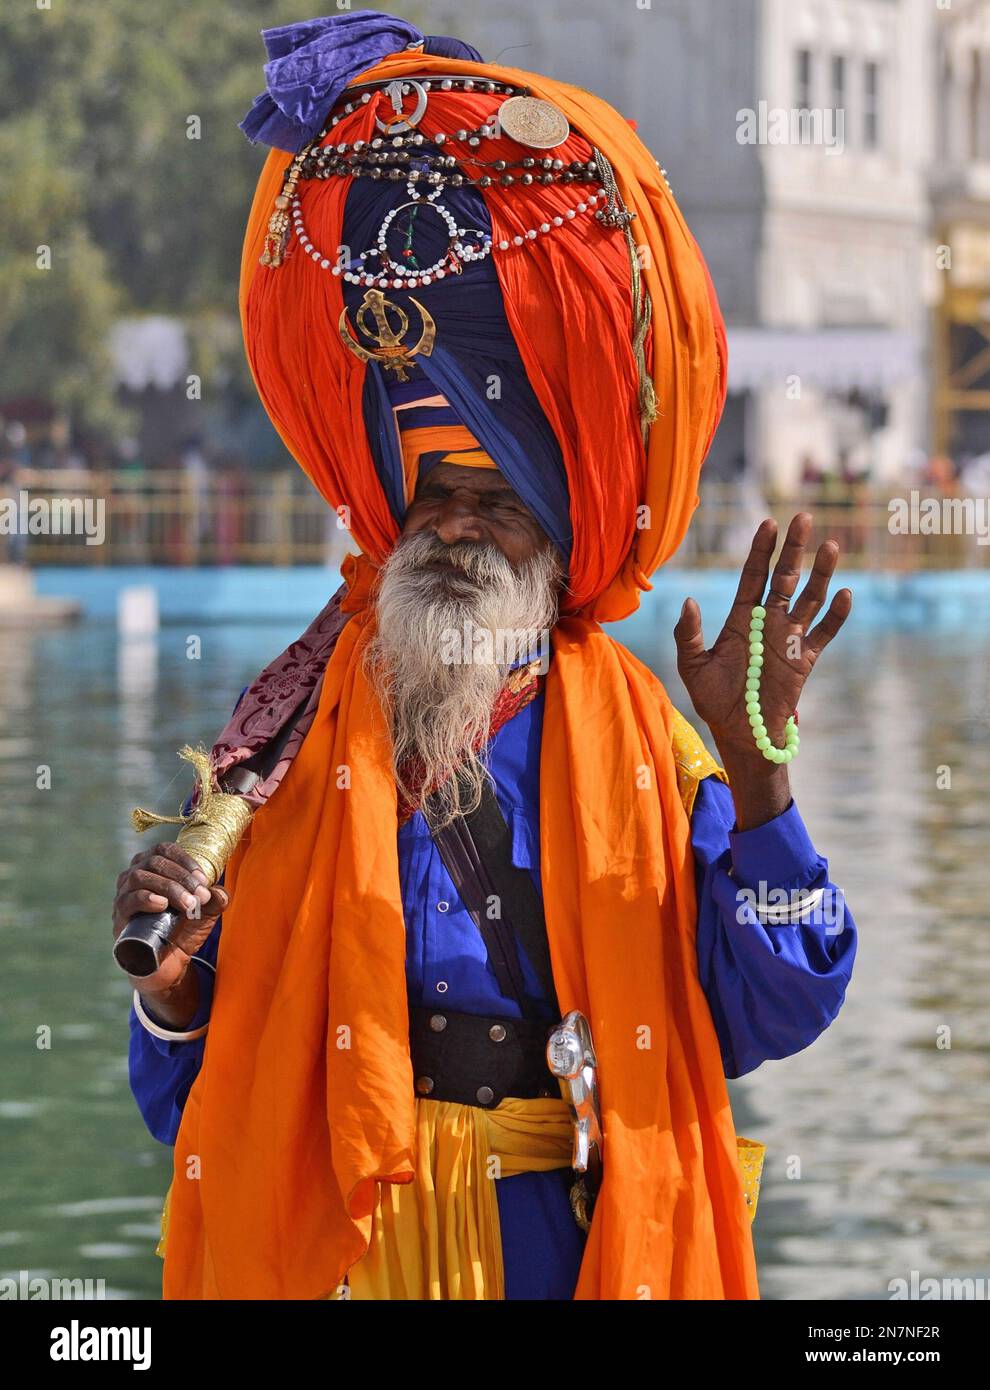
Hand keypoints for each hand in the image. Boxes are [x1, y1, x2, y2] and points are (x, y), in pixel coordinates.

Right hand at [112, 841, 227, 998]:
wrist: (170, 960)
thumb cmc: (185, 927)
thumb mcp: (205, 911)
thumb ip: (215, 899)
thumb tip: (218, 893)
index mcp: (153, 866)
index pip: (165, 850)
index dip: (185, 860)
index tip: (204, 880)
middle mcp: (134, 875)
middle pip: (154, 862)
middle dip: (182, 877)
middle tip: (201, 896)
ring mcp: (124, 894)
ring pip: (140, 877)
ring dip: (169, 888)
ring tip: (188, 904)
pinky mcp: (120, 916)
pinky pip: (128, 900)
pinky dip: (146, 899)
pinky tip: (162, 905)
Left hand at [674, 513, 851, 756]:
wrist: (739, 733)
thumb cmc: (713, 699)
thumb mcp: (692, 666)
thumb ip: (687, 634)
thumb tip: (687, 601)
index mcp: (741, 618)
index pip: (753, 575)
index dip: (761, 550)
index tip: (769, 523)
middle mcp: (768, 622)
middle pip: (785, 577)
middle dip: (795, 549)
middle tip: (804, 517)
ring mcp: (789, 639)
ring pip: (809, 598)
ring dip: (821, 573)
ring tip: (832, 546)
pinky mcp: (804, 660)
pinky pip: (824, 633)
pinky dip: (836, 615)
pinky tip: (844, 593)